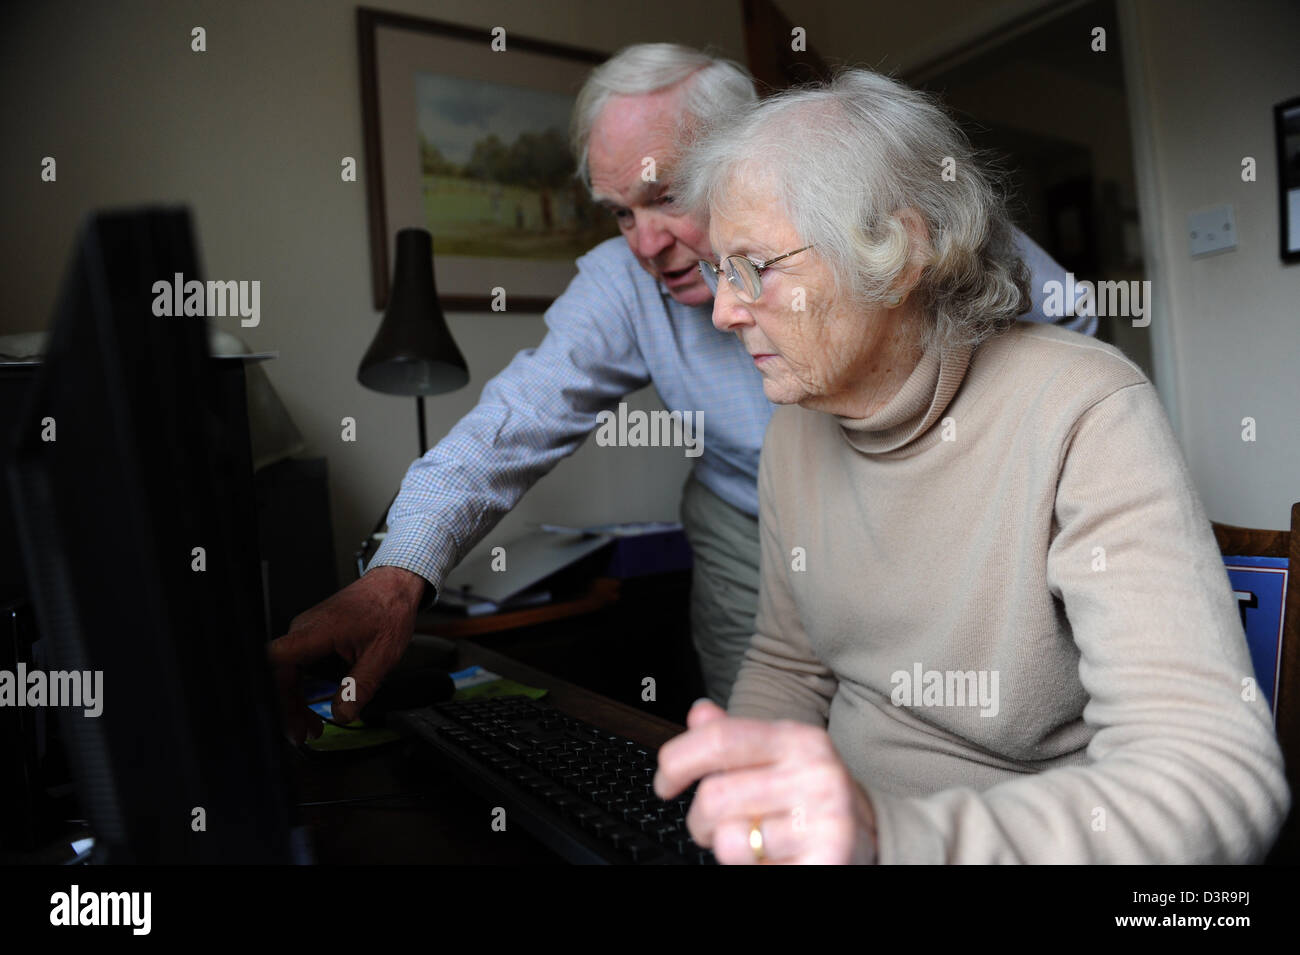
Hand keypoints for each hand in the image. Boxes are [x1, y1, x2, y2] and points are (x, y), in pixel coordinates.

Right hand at [268, 565, 426, 741]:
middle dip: (289, 708)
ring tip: (311, 727)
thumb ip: (360, 687)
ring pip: (287, 672)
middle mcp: (304, 629)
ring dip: (296, 701)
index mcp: (316, 631)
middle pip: (279, 673)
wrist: (394, 586)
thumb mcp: (381, 655)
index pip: (278, 662)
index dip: (279, 694)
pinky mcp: (311, 636)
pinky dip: (303, 688)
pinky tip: (313, 705)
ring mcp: (305, 632)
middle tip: (304, 734)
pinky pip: (298, 666)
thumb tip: (342, 714)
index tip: (290, 719)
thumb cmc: (388, 609)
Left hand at [654, 700, 877, 863]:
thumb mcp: (777, 756)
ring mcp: (824, 819)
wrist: (872, 834)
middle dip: (699, 820)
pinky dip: (752, 868)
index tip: (664, 783)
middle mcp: (815, 773)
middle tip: (711, 827)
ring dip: (725, 849)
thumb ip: (734, 737)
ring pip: (730, 840)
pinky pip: (754, 869)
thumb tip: (698, 714)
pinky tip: (772, 859)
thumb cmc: (807, 796)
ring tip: (749, 843)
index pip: (720, 739)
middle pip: (714, 796)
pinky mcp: (827, 859)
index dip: (677, 761)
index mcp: (798, 738)